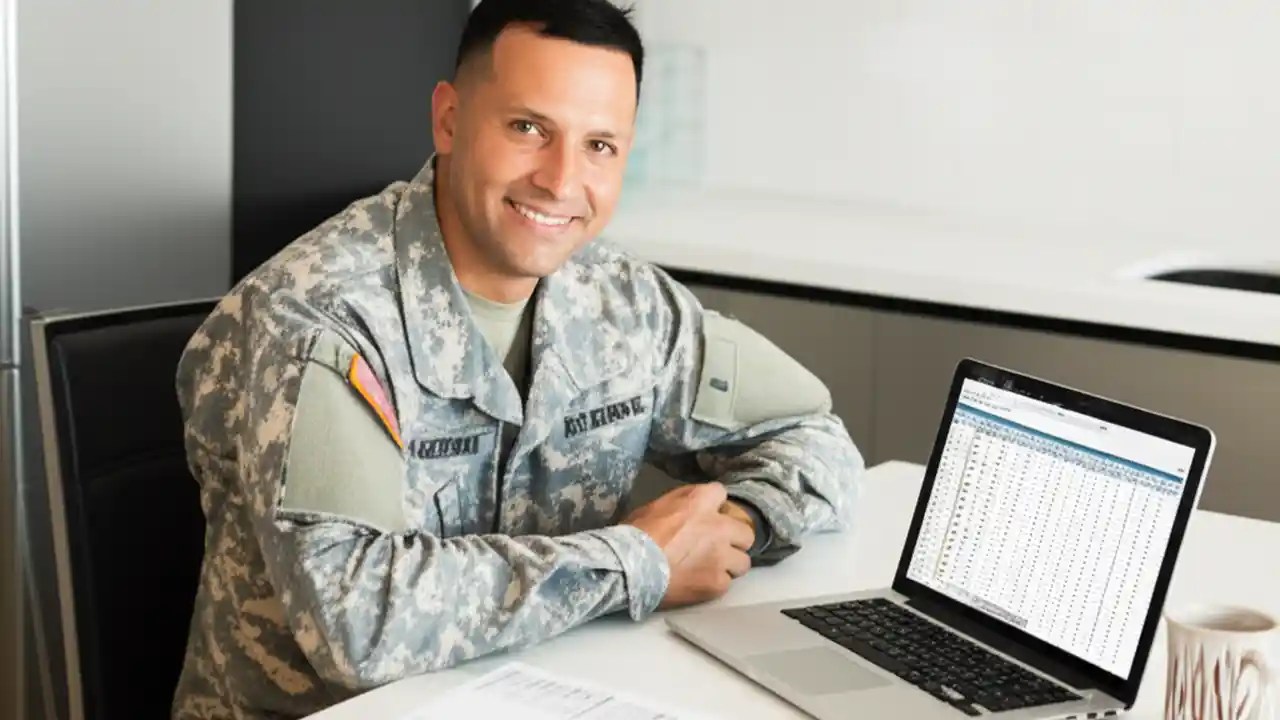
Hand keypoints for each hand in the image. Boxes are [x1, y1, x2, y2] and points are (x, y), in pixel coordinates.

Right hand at [622, 483, 753, 608]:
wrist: (628, 569)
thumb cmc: (634, 536)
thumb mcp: (653, 506)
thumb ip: (680, 502)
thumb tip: (691, 504)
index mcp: (700, 503)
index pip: (722, 494)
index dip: (714, 506)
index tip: (707, 516)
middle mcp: (718, 528)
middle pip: (745, 532)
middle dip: (733, 539)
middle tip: (717, 547)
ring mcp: (721, 557)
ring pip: (743, 562)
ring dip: (729, 565)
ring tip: (710, 569)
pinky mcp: (717, 583)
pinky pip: (726, 583)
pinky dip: (714, 584)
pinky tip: (698, 583)